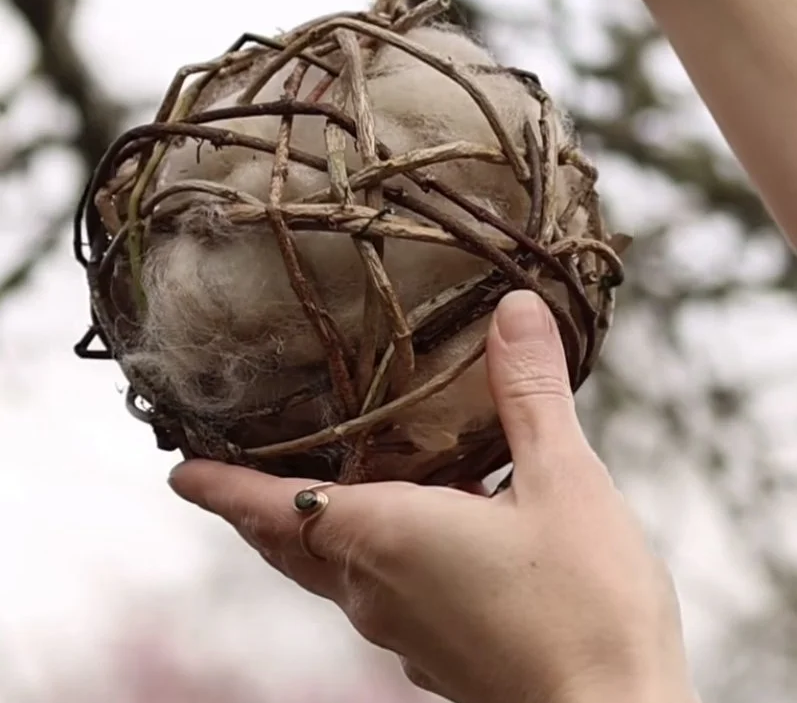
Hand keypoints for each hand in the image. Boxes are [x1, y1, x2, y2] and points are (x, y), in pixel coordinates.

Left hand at [170, 292, 695, 702]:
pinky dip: (360, 560)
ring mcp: (406, 634)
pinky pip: (376, 598)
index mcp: (387, 539)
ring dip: (305, 533)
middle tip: (225, 479)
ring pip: (330, 575)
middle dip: (253, 511)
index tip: (180, 474)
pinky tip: (400, 544)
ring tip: (304, 496)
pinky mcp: (439, 657)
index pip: (274, 509)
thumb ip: (530, 392)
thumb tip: (515, 307)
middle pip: (291, 546)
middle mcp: (378, 592)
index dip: (223, 488)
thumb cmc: (589, 608)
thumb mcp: (566, 482)